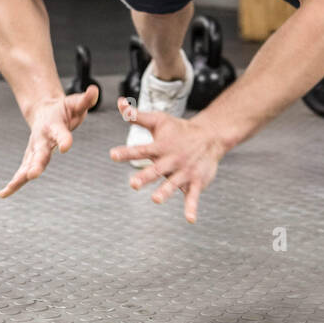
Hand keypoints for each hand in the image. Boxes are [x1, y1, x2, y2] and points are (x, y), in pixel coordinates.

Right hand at [0, 86, 98, 197]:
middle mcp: (41, 138)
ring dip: (21, 176)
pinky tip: (4, 193)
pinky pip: (23, 171)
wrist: (43, 111)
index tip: (66, 146)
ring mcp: (34, 149)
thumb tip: (95, 90)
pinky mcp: (31, 157)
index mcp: (54, 125)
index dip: (64, 138)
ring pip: (28, 164)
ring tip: (10, 188)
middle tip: (33, 174)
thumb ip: (85, 100)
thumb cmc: (63, 109)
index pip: (60, 132)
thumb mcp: (75, 103)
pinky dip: (15, 182)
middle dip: (36, 164)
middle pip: (39, 153)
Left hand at [109, 96, 225, 222]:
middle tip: (132, 184)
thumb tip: (120, 103)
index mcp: (160, 147)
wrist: (210, 136)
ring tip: (156, 199)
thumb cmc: (179, 129)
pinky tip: (190, 219)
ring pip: (173, 184)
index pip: (141, 149)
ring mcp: (184, 171)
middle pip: (155, 169)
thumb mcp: (158, 120)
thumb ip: (137, 116)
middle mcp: (171, 160)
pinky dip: (191, 207)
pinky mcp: (195, 181)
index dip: (127, 152)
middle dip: (144, 177)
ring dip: (165, 192)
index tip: (113, 154)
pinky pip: (193, 196)